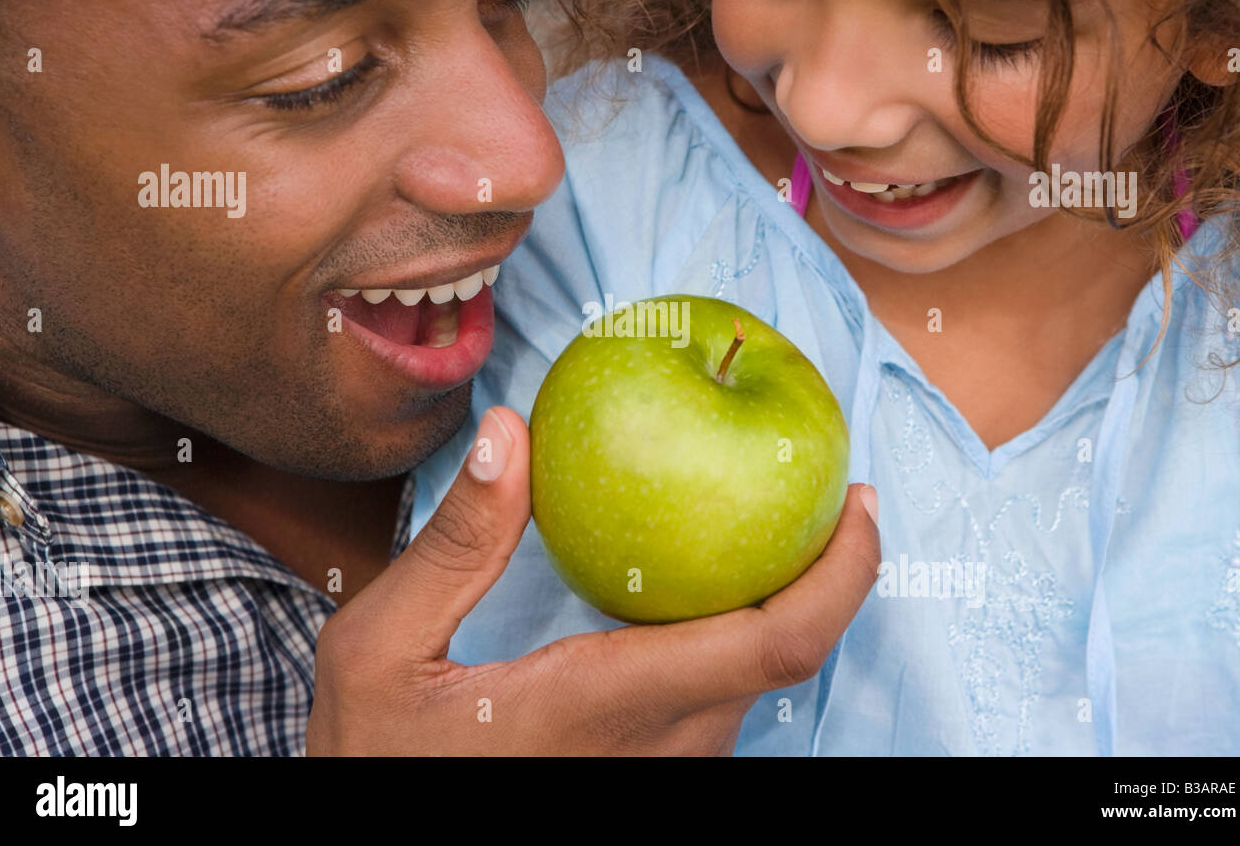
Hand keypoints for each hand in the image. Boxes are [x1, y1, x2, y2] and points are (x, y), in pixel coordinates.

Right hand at [306, 407, 879, 754]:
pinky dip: (746, 630)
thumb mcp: (380, 650)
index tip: (861, 503)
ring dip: (788, 599)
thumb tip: (511, 435)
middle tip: (824, 483)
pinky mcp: (652, 774)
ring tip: (774, 516)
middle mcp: (661, 746)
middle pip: (788, 656)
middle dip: (827, 570)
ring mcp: (663, 769)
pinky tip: (710, 581)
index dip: (841, 575)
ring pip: (759, 680)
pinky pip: (727, 696)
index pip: (772, 645)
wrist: (379, 842)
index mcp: (608, 704)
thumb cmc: (378, 763)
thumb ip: (453, 545)